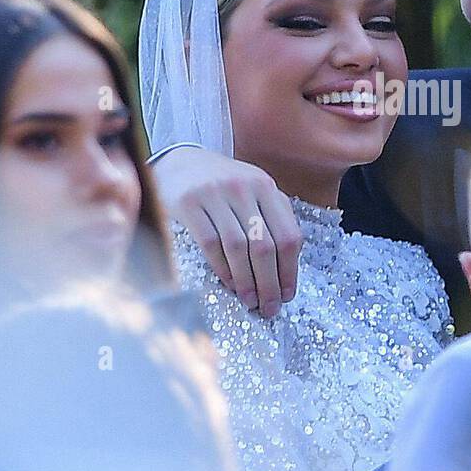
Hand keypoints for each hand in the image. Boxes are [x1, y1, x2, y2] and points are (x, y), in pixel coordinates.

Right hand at [152, 147, 300, 316]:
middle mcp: (243, 187)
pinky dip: (223, 268)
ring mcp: (215, 193)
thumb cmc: (222, 186)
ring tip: (250, 301)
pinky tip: (229, 284)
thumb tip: (286, 269)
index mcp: (265, 187)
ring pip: (238, 247)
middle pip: (265, 245)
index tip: (287, 295)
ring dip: (247, 280)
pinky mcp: (189, 202)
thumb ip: (272, 218)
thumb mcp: (253, 192)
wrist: (180, 162)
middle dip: (270, 282)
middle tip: (269, 307)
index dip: (290, 270)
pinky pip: (210, 243)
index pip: (288, 235)